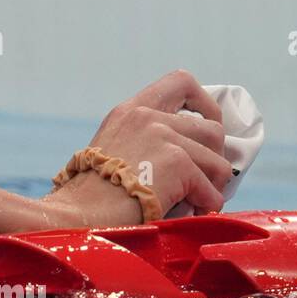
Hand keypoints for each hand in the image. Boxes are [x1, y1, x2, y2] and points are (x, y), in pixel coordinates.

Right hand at [46, 70, 231, 225]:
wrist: (78, 214)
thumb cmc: (91, 195)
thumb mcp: (113, 149)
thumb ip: (146, 141)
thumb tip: (196, 157)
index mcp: (130, 111)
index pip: (182, 82)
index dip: (206, 105)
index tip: (208, 125)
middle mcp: (147, 117)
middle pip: (212, 130)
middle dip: (213, 159)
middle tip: (202, 182)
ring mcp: (163, 137)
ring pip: (218, 163)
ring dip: (210, 187)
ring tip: (193, 203)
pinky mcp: (177, 163)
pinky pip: (211, 191)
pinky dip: (205, 208)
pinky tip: (188, 215)